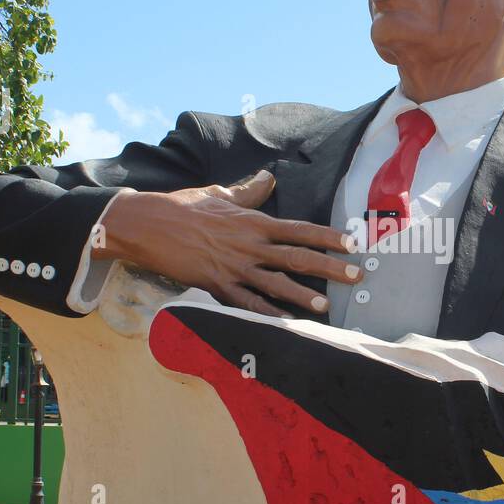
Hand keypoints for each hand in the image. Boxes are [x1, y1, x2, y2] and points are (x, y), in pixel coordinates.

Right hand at [92, 170, 360, 316]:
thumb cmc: (183, 208)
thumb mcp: (219, 194)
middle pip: (297, 257)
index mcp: (254, 222)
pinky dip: (266, 314)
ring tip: (325, 306)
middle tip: (355, 276)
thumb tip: (268, 179)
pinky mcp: (216, 285)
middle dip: (329, 268)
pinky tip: (283, 324)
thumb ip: (248, 192)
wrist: (148, 225)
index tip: (352, 243)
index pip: (300, 230)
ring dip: (303, 296)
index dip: (328, 237)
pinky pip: (246, 304)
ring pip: (276, 284)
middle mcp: (250, 244)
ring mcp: (234, 267)